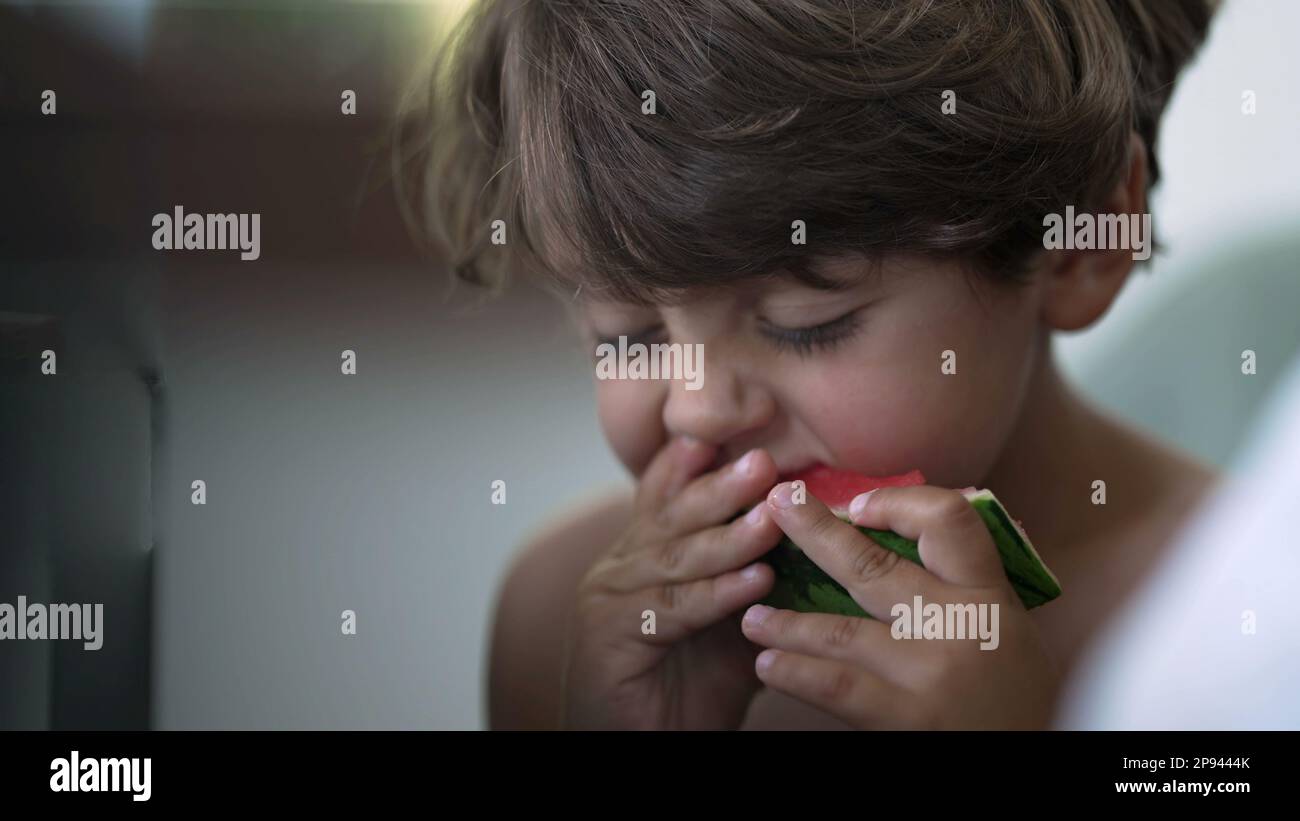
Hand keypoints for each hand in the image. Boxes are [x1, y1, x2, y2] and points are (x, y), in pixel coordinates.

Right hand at [561, 437, 783, 728]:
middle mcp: (618, 566)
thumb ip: (751, 579)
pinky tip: (757, 580)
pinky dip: (717, 594)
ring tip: (773, 518)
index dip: (699, 462)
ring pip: (675, 558)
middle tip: (765, 462)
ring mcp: (608, 599)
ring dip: (728, 537)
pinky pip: (672, 609)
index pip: (666, 494)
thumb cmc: (685, 689)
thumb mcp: (728, 624)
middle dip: (720, 486)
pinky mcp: (609, 638)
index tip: (743, 433)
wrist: (637, 747)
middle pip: (671, 515)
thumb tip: (813, 543)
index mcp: (641, 553)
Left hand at [740, 483, 1060, 728]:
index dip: (897, 502)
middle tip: (777, 504)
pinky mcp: (908, 718)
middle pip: (873, 563)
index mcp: (990, 593)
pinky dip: (795, 671)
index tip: (856, 504)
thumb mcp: (1007, 627)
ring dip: (787, 620)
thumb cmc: (1015, 695)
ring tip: (751, 616)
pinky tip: (768, 663)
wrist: (1036, 761)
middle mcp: (960, 623)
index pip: (950, 519)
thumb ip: (967, 581)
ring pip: (841, 629)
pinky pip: (837, 686)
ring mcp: (931, 671)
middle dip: (815, 530)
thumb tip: (912, 522)